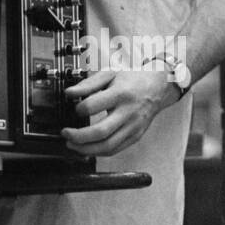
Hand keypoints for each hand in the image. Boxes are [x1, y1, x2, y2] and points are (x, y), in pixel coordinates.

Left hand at [61, 68, 176, 156]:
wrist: (158, 86)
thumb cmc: (133, 79)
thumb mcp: (110, 73)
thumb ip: (88, 83)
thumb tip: (69, 93)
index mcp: (121, 94)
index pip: (94, 106)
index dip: (80, 109)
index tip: (75, 109)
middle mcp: (128, 112)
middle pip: (101, 132)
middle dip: (79, 136)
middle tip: (66, 133)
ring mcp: (133, 127)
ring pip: (107, 146)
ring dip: (86, 149)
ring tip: (72, 145)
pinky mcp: (135, 136)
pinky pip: (115, 150)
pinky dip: (98, 152)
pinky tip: (88, 148)